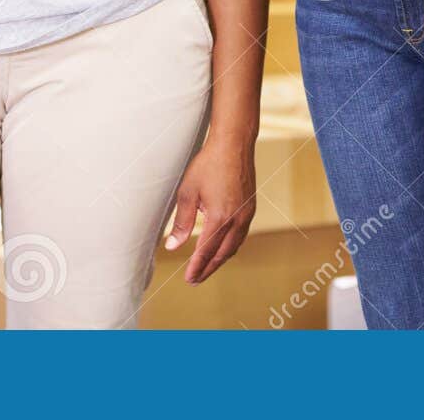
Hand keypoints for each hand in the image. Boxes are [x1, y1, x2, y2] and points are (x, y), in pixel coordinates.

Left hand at [164, 140, 256, 283]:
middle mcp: (236, 219)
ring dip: (220, 259)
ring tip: (207, 267)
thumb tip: (172, 246)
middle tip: (195, 279)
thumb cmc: (208, 165)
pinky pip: (241, 235)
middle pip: (222, 254)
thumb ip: (181, 222)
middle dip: (208, 269)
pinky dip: (230, 246)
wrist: (234, 144)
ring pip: (234, 246)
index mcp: (219, 217)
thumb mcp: (188, 192)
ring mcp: (246, 213)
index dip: (196, 267)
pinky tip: (223, 246)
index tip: (188, 279)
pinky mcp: (250, 206)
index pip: (206, 251)